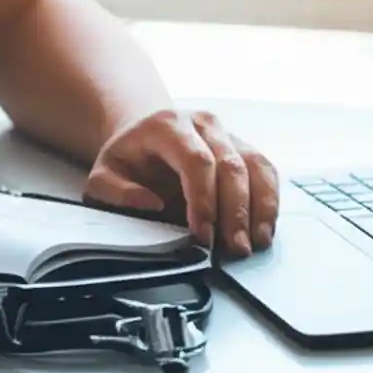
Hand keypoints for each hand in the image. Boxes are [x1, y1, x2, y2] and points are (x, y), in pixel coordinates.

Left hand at [84, 110, 278, 257]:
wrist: (145, 134)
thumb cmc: (127, 160)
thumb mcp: (103, 175)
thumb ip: (114, 191)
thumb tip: (150, 204)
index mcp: (167, 126)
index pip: (196, 161)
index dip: (204, 200)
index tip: (203, 235)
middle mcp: (203, 123)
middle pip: (230, 165)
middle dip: (235, 212)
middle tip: (234, 249)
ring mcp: (227, 133)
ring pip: (254, 166)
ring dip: (259, 208)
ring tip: (255, 243)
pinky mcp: (243, 147)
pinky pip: (265, 171)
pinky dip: (269, 201)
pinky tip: (264, 228)